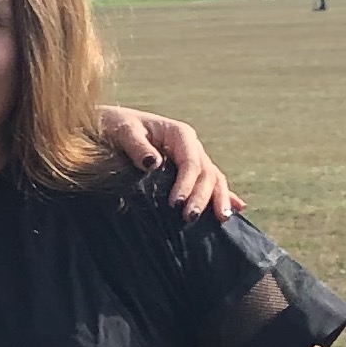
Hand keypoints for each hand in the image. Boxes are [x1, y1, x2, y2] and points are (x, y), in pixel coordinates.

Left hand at [101, 105, 237, 217]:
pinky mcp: (188, 172)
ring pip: (213, 179)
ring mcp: (192, 159)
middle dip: (202, 196)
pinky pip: (210, 183)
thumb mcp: (122, 131)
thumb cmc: (114, 126)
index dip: (187, 183)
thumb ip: (136, 145)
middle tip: (189, 218)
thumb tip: (153, 162)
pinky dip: (223, 195)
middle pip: (206, 173)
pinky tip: (236, 209)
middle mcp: (191, 146)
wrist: (109, 127)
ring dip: (218, 199)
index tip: (175, 204)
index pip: (191, 162)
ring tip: (222, 219)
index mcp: (179, 134)